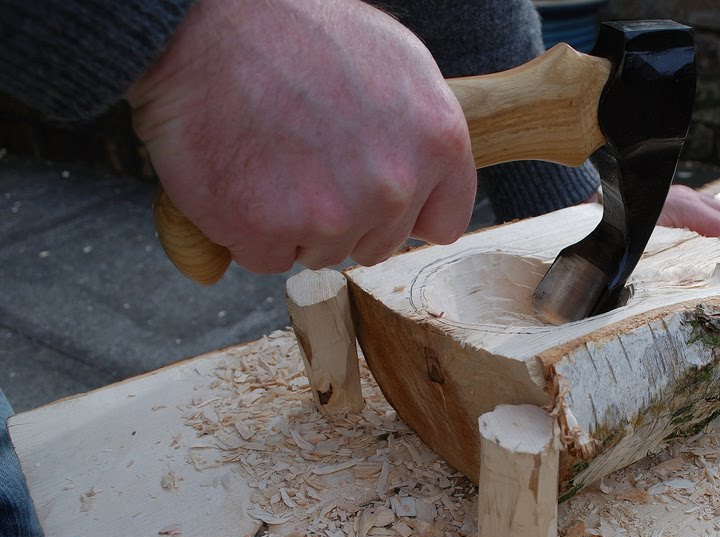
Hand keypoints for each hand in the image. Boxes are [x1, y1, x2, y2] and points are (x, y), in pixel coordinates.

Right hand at [128, 0, 476, 270]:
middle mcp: (393, 185)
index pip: (441, 222)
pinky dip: (247, 231)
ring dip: (295, 224)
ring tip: (272, 159)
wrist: (206, 16)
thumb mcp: (394, 62)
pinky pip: (265, 257)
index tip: (376, 194)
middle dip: (346, 217)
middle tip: (307, 160)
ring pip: (322, 253)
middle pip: (377, 245)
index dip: (405, 212)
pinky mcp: (266, 229)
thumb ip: (419, 135)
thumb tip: (420, 185)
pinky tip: (241, 177)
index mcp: (437, 141)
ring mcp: (331, 213)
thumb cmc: (297, 29)